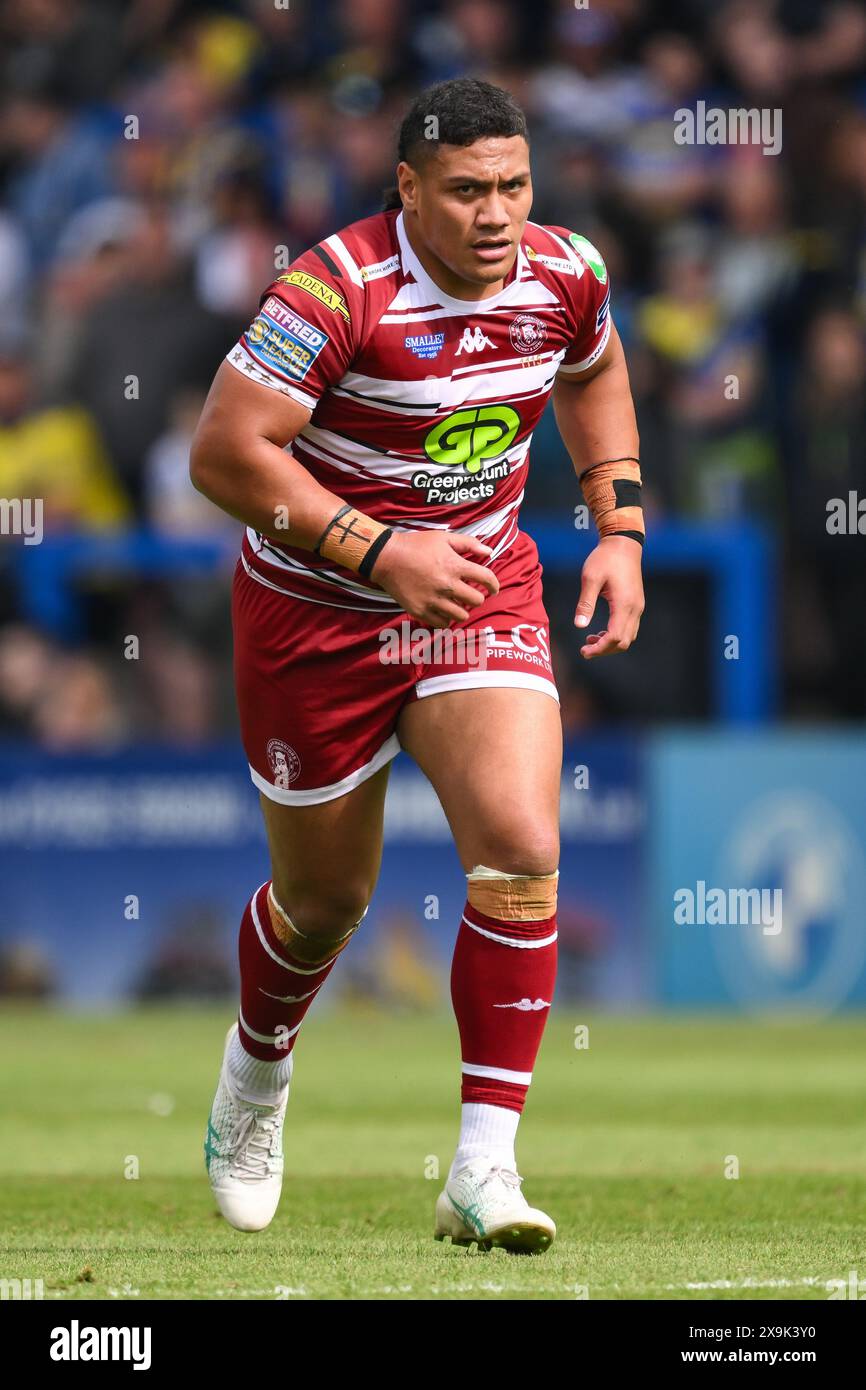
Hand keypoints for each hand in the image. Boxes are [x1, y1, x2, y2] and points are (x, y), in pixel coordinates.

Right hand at [370, 529, 499, 626]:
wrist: (387, 558)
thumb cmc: (416, 545)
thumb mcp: (443, 538)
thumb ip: (468, 543)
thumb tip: (489, 551)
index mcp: (454, 565)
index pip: (486, 578)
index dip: (494, 584)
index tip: (493, 589)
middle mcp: (446, 585)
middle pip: (476, 600)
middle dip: (477, 597)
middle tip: (470, 594)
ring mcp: (433, 600)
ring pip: (461, 615)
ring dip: (462, 609)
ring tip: (457, 603)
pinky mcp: (420, 611)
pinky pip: (442, 623)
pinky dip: (446, 618)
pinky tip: (443, 610)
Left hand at [574, 535, 643, 658]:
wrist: (623, 543)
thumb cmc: (605, 558)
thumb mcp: (590, 578)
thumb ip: (585, 603)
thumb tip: (579, 625)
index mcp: (624, 604)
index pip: (614, 637)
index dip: (599, 648)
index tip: (584, 651)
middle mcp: (635, 609)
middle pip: (623, 642)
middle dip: (604, 650)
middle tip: (585, 650)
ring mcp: (638, 607)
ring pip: (628, 637)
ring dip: (610, 644)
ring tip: (590, 640)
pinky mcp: (636, 604)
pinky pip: (629, 628)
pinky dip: (616, 635)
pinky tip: (600, 631)